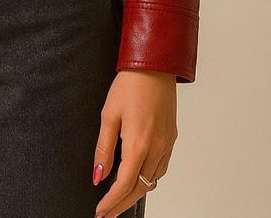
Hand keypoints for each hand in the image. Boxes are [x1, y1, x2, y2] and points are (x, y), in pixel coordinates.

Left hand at [91, 69, 177, 217]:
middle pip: (140, 188)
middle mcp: (157, 148)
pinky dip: (149, 177)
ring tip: (119, 197)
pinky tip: (137, 175)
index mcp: (139, 143)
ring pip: (153, 180)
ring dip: (136, 191)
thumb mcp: (108, 115)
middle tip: (107, 212)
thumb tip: (98, 175)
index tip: (101, 212)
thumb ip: (103, 148)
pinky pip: (161, 167)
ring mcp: (167, 144)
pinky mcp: (172, 138)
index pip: (124, 185)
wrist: (154, 66)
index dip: (111, 202)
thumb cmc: (130, 85)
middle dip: (123, 203)